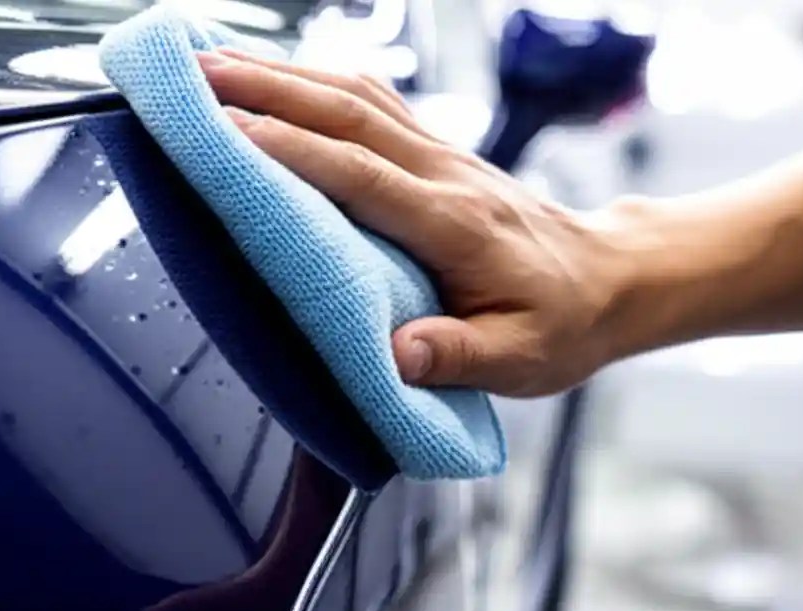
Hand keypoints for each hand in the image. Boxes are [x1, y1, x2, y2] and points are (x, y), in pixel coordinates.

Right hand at [198, 49, 632, 396]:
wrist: (608, 279)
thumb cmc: (561, 322)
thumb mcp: (521, 358)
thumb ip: (457, 355)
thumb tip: (396, 356)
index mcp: (456, 223)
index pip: (362, 174)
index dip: (293, 151)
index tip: (227, 132)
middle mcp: (444, 173)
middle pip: (347, 112)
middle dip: (266, 88)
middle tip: (194, 74)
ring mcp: (440, 154)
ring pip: (354, 94)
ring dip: (282, 72)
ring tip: (212, 61)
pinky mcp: (434, 151)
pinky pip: (370, 100)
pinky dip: (315, 79)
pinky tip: (276, 75)